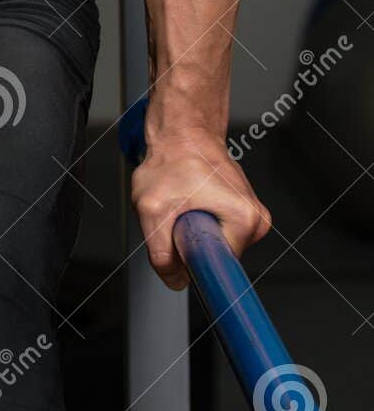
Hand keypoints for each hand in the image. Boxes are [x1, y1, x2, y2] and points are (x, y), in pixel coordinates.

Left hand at [131, 128, 270, 290]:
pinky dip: (199, 221)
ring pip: (216, 244)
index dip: (195, 263)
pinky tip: (189, 199)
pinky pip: (217, 230)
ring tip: (182, 202)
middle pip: (218, 256)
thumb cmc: (172, 159)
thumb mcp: (153, 208)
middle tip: (176, 213)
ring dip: (193, 231)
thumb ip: (161, 253)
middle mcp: (257, 220)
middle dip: (191, 242)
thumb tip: (176, 281)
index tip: (180, 241)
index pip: (221, 269)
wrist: (182, 129)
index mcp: (246, 221)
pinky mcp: (242, 210)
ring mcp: (252, 214)